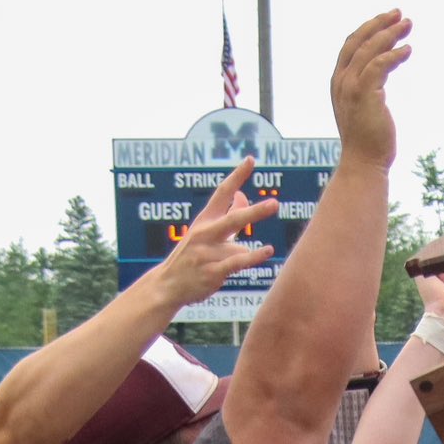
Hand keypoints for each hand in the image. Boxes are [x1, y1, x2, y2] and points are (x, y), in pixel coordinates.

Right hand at [154, 159, 279, 308]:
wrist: (168, 284)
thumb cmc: (192, 256)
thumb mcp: (206, 231)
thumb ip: (227, 214)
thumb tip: (242, 195)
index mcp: (205, 219)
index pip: (222, 192)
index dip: (237, 176)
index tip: (251, 160)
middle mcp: (205, 232)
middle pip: (234, 219)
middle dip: (255, 212)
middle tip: (274, 204)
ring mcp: (208, 252)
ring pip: (239, 249)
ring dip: (241, 258)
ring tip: (226, 262)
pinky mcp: (212, 271)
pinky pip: (238, 263)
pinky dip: (253, 257)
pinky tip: (268, 250)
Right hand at [331, 10, 411, 169]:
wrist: (363, 165)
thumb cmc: (368, 144)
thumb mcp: (363, 111)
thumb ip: (366, 92)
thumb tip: (378, 84)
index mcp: (339, 83)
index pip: (351, 46)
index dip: (368, 30)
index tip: (387, 20)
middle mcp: (341, 81)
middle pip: (359, 40)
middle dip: (379, 24)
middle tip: (399, 14)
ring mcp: (351, 87)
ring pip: (370, 49)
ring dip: (390, 34)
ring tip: (407, 25)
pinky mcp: (364, 93)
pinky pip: (380, 64)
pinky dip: (394, 54)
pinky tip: (407, 50)